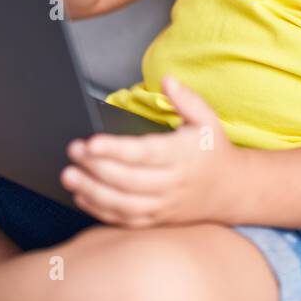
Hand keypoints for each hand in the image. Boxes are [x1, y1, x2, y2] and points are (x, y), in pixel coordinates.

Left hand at [61, 75, 245, 226]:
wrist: (231, 190)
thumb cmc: (213, 151)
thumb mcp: (208, 120)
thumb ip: (187, 99)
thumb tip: (167, 80)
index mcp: (181, 156)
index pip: (143, 154)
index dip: (115, 150)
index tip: (90, 142)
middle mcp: (171, 183)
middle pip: (127, 180)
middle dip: (95, 167)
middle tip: (72, 152)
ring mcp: (163, 205)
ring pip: (123, 204)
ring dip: (92, 192)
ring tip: (68, 176)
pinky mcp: (157, 219)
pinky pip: (126, 220)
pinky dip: (101, 211)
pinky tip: (82, 196)